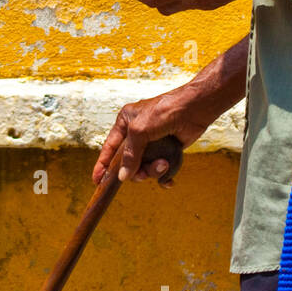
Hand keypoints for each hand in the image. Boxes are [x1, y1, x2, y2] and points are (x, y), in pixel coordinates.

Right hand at [92, 86, 218, 185]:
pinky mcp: (167, 151)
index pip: (109, 148)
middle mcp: (137, 134)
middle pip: (129, 162)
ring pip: (145, 168)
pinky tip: (169, 181)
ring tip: (164, 165)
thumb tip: (122, 177)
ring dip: (154, 171)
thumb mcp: (140, 130)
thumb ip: (130, 154)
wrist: (194, 108)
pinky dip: (164, 177)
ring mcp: (153, 144)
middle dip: (137, 171)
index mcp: (125, 123)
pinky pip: (160, 170)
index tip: (97, 181)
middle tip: (144, 174)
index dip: (102, 165)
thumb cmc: (164, 112)